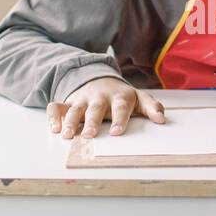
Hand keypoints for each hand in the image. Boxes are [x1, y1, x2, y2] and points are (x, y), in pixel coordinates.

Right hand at [47, 78, 165, 138]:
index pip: (120, 107)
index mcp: (119, 96)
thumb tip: (162, 120)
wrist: (100, 80)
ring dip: (71, 121)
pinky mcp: (69, 102)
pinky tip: (54, 129)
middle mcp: (99, 97)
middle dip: (92, 121)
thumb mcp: (139, 98)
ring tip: (68, 135)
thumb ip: (151, 107)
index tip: (117, 132)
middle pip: (95, 108)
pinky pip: (57, 107)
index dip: (119, 118)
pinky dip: (54, 116)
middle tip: (90, 134)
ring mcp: (83, 99)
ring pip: (75, 109)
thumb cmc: (121, 96)